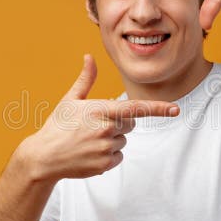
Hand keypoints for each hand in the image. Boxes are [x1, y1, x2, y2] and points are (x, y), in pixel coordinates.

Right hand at [18, 55, 178, 181]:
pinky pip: (118, 156)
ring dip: (112, 140)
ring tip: (89, 141)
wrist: (44, 157)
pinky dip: (108, 155)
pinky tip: (90, 153)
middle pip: (130, 125)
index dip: (158, 108)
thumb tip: (89, 57)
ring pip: (123, 141)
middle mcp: (106, 129)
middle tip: (94, 127)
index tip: (176, 109)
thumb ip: (85, 79)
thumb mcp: (70, 100)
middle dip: (118, 124)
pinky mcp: (105, 164)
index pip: (136, 109)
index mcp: (100, 110)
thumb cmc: (57, 125)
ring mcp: (106, 148)